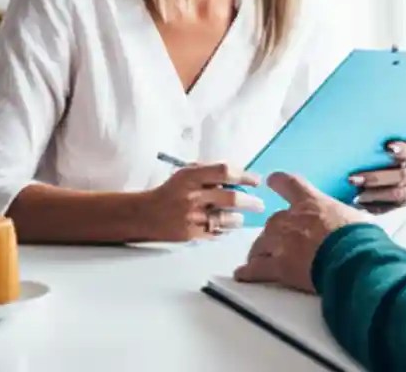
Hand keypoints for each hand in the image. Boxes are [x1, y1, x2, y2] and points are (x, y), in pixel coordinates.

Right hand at [139, 163, 262, 241]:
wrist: (145, 214)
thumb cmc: (171, 191)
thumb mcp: (186, 174)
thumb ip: (209, 173)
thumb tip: (239, 176)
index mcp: (191, 177)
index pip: (225, 172)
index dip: (245, 175)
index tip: (256, 181)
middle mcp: (192, 196)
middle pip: (231, 198)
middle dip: (251, 202)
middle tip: (260, 205)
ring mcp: (192, 217)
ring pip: (227, 219)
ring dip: (238, 218)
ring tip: (240, 217)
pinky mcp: (190, 234)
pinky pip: (217, 232)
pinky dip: (224, 229)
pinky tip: (225, 226)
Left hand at [234, 172, 370, 292]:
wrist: (354, 260)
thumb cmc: (360, 239)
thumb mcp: (357, 219)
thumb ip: (347, 219)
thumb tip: (358, 223)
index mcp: (312, 203)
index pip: (290, 184)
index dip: (279, 182)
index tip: (271, 180)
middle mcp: (292, 218)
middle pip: (273, 221)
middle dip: (275, 233)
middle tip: (280, 242)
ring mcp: (282, 242)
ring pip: (261, 244)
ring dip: (261, 252)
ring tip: (261, 260)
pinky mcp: (279, 266)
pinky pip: (256, 269)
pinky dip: (249, 272)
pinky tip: (244, 274)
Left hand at [350, 117, 405, 211]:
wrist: (394, 167)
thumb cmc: (395, 145)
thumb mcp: (405, 135)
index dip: (404, 150)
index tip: (388, 147)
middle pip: (402, 176)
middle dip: (377, 177)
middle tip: (353, 177)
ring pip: (396, 194)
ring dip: (372, 192)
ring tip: (353, 189)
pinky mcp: (403, 204)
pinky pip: (389, 207)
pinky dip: (373, 204)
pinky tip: (357, 201)